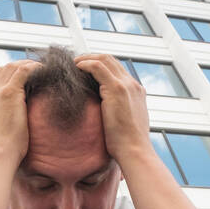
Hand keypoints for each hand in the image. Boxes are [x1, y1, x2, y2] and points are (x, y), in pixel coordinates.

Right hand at [0, 59, 41, 162]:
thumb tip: (5, 138)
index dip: (6, 81)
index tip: (20, 83)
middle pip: (0, 72)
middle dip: (16, 68)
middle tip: (32, 72)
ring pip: (10, 68)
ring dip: (25, 66)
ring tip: (39, 69)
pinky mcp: (8, 93)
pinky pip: (23, 71)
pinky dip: (33, 68)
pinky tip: (44, 70)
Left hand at [74, 53, 151, 167]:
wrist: (135, 151)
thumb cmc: (127, 145)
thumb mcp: (124, 124)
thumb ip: (117, 113)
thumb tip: (103, 116)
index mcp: (136, 92)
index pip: (117, 70)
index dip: (100, 65)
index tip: (85, 70)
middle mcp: (133, 85)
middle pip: (111, 60)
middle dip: (92, 57)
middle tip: (76, 64)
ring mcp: (126, 85)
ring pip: (105, 59)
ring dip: (86, 58)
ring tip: (73, 64)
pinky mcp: (116, 89)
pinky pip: (98, 67)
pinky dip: (85, 64)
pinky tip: (75, 68)